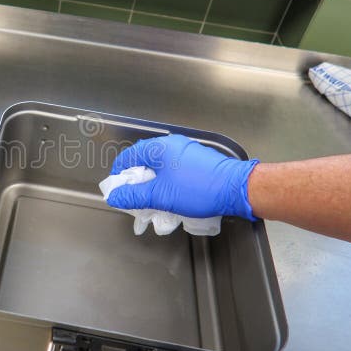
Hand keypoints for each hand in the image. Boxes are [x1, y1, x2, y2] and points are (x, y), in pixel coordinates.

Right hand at [106, 134, 258, 219]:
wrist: (236, 189)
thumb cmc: (198, 189)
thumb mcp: (160, 196)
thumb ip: (134, 196)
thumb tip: (114, 196)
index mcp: (159, 148)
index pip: (129, 156)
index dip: (120, 175)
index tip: (118, 191)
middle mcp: (172, 145)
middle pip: (144, 162)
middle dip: (137, 183)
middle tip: (135, 201)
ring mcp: (186, 152)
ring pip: (160, 169)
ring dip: (152, 186)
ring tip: (153, 205)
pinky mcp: (197, 162)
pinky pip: (174, 171)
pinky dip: (167, 184)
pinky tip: (171, 200)